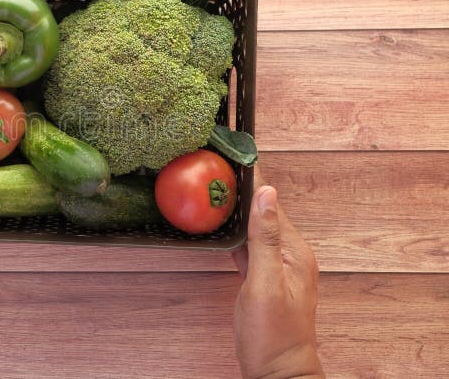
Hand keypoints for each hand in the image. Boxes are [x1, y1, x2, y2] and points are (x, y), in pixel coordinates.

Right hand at [231, 169, 323, 378]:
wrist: (277, 372)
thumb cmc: (272, 334)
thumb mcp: (265, 282)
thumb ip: (266, 238)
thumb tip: (267, 194)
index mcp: (295, 251)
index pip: (272, 204)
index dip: (255, 179)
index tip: (238, 154)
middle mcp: (290, 255)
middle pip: (264, 212)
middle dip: (243, 189)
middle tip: (217, 165)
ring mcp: (278, 267)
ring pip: (256, 228)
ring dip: (238, 209)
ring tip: (216, 187)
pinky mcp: (265, 278)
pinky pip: (251, 246)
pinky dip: (237, 232)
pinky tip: (223, 225)